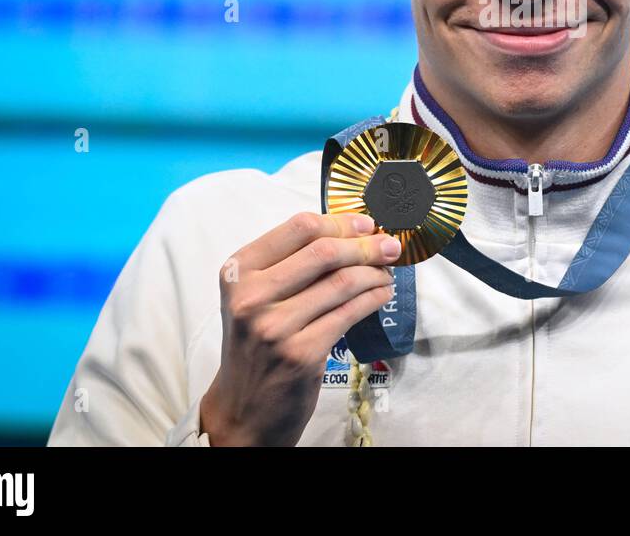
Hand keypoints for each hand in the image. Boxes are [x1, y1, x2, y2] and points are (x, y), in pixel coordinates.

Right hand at [199, 211, 399, 445]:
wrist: (243, 408)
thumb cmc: (256, 345)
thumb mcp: (255, 297)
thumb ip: (291, 263)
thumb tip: (353, 231)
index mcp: (239, 271)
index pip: (299, 228)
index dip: (341, 222)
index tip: (366, 223)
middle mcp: (251, 296)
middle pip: (324, 252)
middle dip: (366, 245)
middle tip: (391, 245)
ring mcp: (276, 327)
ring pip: (342, 282)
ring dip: (375, 273)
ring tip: (387, 272)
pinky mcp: (302, 353)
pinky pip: (350, 313)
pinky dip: (374, 298)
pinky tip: (382, 294)